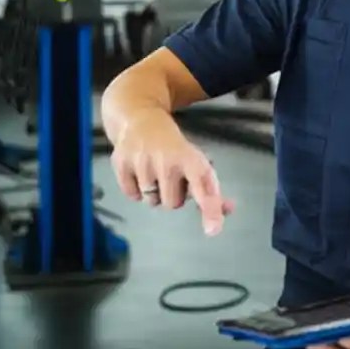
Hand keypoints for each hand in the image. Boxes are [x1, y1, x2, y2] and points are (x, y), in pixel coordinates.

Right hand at [108, 112, 235, 234]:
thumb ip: (211, 188)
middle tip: (172, 175)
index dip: (210, 209)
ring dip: (156, 192)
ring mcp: (141, 162)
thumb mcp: (195, 161)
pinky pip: (132, 196)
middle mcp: (166, 160)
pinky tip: (139, 171)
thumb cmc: (174, 148)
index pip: (204, 187)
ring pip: (152, 202)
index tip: (213, 230)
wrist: (140, 118)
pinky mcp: (120, 163)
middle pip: (174, 204)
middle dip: (175, 194)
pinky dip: (136, 189)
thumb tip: (229, 210)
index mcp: (191, 158)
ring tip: (155, 170)